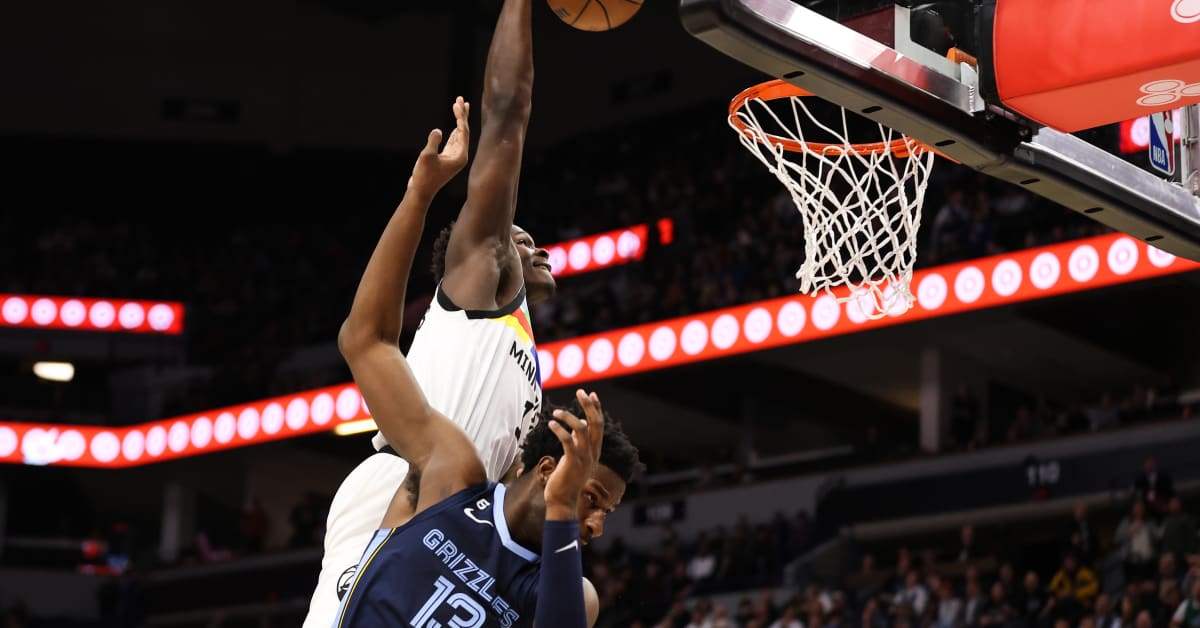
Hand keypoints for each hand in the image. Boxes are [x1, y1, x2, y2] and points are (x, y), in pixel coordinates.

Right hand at [408, 96, 470, 192]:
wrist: (420, 191)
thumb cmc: (424, 176)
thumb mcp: (427, 156)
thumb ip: (433, 141)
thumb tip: (438, 131)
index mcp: (460, 156)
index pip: (463, 132)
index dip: (460, 116)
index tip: (457, 103)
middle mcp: (460, 156)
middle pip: (463, 131)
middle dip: (462, 115)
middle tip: (461, 99)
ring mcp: (454, 157)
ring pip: (458, 135)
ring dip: (458, 121)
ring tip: (460, 106)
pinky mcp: (447, 159)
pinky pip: (453, 141)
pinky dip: (453, 132)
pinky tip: (456, 126)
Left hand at [544, 389, 603, 519]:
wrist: (563, 501)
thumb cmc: (565, 479)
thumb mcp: (574, 458)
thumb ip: (577, 442)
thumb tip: (577, 424)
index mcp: (595, 451)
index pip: (599, 425)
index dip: (596, 408)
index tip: (591, 394)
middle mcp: (593, 453)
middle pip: (595, 423)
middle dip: (589, 406)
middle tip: (580, 391)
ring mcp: (584, 458)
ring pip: (582, 429)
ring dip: (569, 417)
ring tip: (556, 411)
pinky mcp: (572, 462)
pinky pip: (568, 441)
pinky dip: (560, 429)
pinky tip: (551, 424)